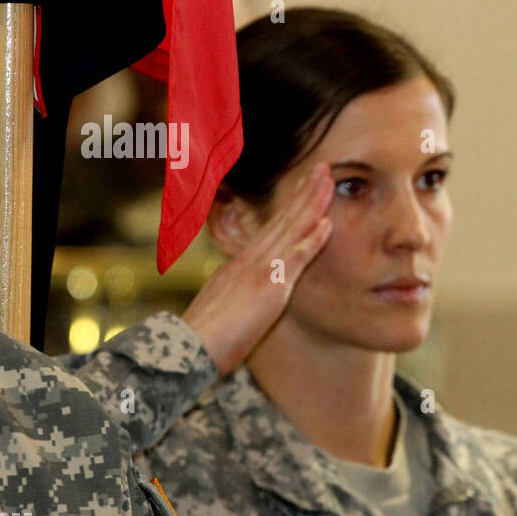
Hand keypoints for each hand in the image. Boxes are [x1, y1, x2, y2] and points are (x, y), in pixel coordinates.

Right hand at [181, 162, 333, 374]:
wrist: (187, 348)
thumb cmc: (204, 337)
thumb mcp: (222, 306)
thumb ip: (236, 294)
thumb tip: (243, 293)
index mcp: (241, 264)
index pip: (272, 229)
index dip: (291, 207)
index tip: (306, 187)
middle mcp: (250, 260)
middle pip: (283, 219)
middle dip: (305, 192)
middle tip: (323, 167)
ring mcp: (258, 270)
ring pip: (290, 229)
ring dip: (312, 203)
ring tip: (329, 179)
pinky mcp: (266, 287)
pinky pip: (293, 259)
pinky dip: (311, 240)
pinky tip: (327, 223)